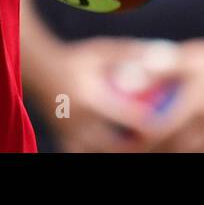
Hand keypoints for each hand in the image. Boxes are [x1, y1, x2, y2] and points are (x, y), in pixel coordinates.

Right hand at [39, 38, 174, 152]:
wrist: (39, 69)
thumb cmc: (75, 58)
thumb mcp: (101, 51)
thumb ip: (129, 54)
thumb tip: (162, 53)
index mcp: (93, 97)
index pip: (130, 117)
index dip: (151, 123)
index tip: (165, 122)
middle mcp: (80, 118)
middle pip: (118, 144)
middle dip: (138, 144)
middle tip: (153, 137)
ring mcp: (70, 132)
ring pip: (101, 152)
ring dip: (119, 148)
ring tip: (133, 139)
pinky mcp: (64, 138)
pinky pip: (84, 153)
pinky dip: (97, 150)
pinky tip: (108, 143)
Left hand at [138, 37, 203, 152]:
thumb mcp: (185, 58)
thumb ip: (158, 71)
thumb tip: (127, 80)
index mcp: (199, 103)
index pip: (167, 130)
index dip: (146, 140)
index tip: (129, 142)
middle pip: (179, 147)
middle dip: (156, 151)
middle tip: (134, 150)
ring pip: (195, 153)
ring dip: (173, 153)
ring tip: (152, 150)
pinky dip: (192, 152)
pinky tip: (175, 149)